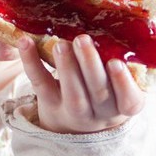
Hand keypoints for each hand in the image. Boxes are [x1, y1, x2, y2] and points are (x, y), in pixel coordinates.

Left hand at [18, 34, 144, 133]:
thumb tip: (116, 30)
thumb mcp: (120, 88)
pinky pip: (40, 84)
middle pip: (98, 92)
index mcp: (123, 106)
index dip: (123, 83)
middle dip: (90, 65)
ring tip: (61, 43)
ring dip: (66, 67)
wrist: (76, 126)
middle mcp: (100, 113)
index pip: (129, 100)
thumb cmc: (104, 95)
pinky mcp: (49, 104)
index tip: (116, 62)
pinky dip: (32, 62)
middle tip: (82, 39)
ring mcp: (74, 111)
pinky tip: (26, 42)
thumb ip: (122, 68)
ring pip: (72, 93)